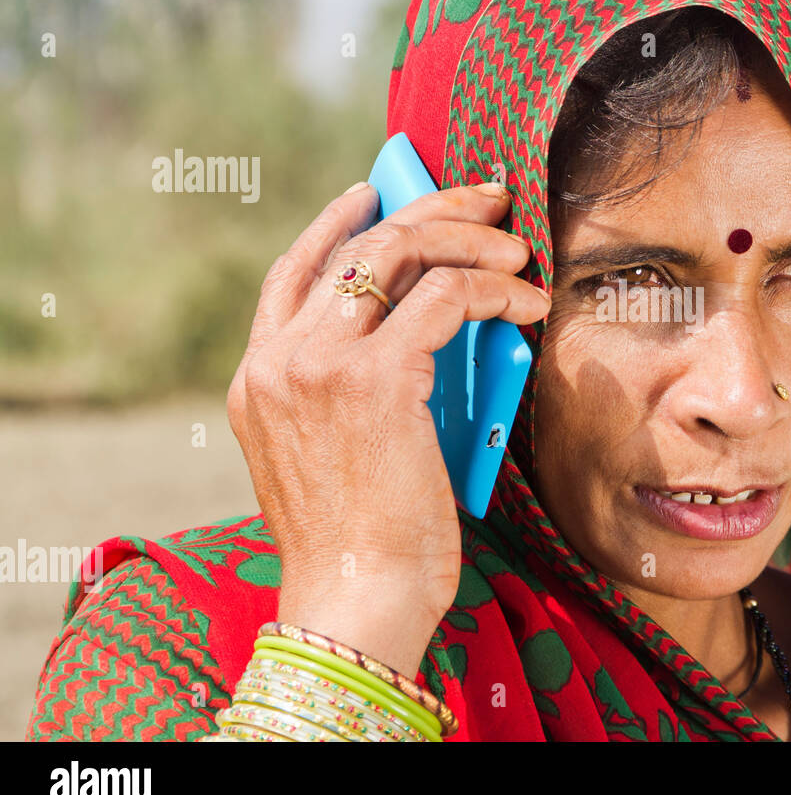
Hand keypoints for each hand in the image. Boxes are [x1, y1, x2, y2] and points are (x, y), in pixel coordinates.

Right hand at [226, 179, 547, 676]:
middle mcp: (278, 361)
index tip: (378, 192)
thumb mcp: (337, 455)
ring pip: (400, 254)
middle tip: (483, 198)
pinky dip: (495, 289)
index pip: (295, 272)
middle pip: (356, 247)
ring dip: (469, 238)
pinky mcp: (373, 379)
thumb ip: (355, 390)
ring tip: (517, 248)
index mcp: (260, 379)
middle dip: (427, 207)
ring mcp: (318, 365)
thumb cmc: (363, 545)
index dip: (338, 222)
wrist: (355, 603)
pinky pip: (445, 297)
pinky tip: (527, 302)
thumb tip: (431, 332)